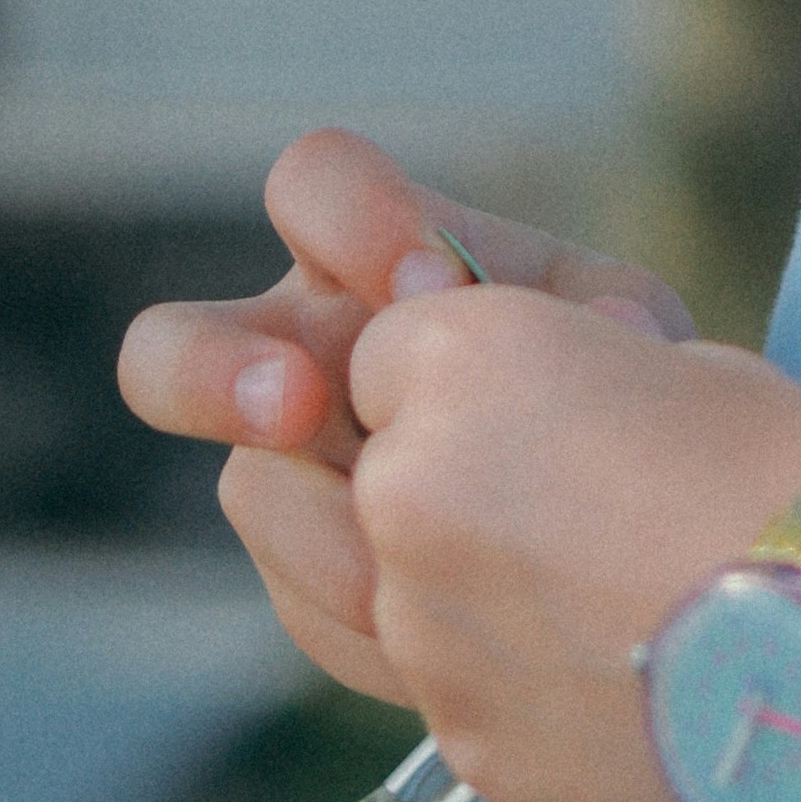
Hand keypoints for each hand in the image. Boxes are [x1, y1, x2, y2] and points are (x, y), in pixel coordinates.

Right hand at [116, 126, 694, 702]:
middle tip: (297, 405)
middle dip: (217, 373)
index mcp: (376, 257)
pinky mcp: (320, 582)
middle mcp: (306, 352)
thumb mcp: (630, 328)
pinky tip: (463, 616)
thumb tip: (607, 339)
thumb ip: (614, 318)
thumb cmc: (614, 375)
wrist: (623, 518)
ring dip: (327, 524)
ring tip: (414, 557)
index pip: (314, 184)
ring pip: (252, 493)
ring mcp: (298, 476)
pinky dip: (380, 617)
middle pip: (169, 348)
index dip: (352, 223)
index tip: (425, 286)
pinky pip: (311, 600)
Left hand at [341, 283, 800, 801]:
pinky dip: (488, 673)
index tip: (526, 396)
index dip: (448, 366)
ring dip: (419, 576)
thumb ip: (551, 379)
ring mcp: (422, 636)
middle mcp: (407, 494)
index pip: (381, 350)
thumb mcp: (665, 361)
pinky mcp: (460, 746)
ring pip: (360, 590)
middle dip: (377, 466)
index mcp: (460, 368)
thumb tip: (521, 410)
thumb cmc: (793, 476)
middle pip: (323, 469)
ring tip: (542, 583)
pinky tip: (589, 665)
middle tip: (486, 486)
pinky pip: (433, 688)